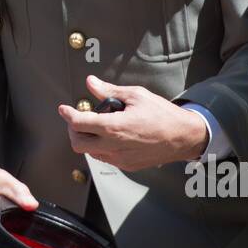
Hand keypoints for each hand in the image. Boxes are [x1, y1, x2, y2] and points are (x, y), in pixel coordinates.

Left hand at [57, 74, 207, 171]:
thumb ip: (109, 90)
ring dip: (87, 139)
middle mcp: (113, 146)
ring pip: (90, 152)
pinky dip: (101, 147)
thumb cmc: (162, 114)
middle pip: (77, 143)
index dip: (67, 114)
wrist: (183, 137)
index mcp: (114, 127)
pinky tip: (110, 136)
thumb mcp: (135, 95)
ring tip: (98, 126)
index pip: (79, 123)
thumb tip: (91, 82)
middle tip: (79, 118)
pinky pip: (105, 158)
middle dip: (73, 130)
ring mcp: (119, 159)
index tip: (64, 109)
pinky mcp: (126, 165)